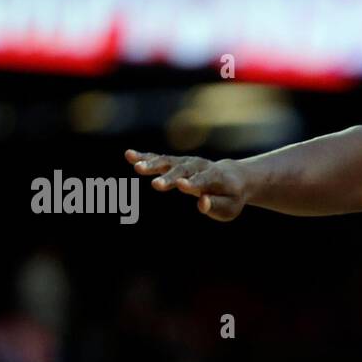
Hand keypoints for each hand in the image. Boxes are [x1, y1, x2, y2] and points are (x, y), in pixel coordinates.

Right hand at [124, 150, 247, 221]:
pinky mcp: (176, 162)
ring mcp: (186, 163)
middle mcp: (199, 166)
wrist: (232, 177)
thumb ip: (216, 206)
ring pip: (168, 162)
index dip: (193, 183)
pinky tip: (129, 155)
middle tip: (156, 185)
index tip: (182, 186)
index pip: (203, 180)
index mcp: (215, 178)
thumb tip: (202, 203)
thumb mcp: (229, 207)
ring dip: (153, 164)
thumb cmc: (230, 197)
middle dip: (169, 177)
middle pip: (182, 171)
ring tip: (136, 166)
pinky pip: (159, 159)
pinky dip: (145, 156)